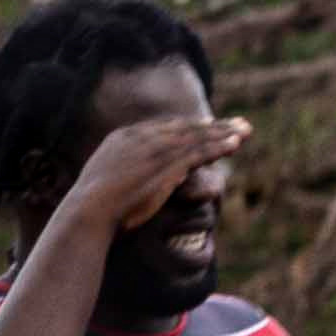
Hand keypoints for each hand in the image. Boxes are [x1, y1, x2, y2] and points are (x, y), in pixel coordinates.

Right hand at [52, 111, 244, 251]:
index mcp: (124, 137)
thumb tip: (140, 181)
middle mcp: (141, 137)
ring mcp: (155, 148)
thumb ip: (127, 173)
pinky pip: (200, 151)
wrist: (89, 211)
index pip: (164, 128)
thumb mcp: (108, 181)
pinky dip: (219, 146)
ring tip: (246, 131)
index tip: (208, 125)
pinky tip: (236, 144)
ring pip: (197, 137)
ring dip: (223, 133)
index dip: (189, 127)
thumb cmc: (93, 206)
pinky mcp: (168, 164)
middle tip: (237, 124)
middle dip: (213, 126)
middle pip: (185, 128)